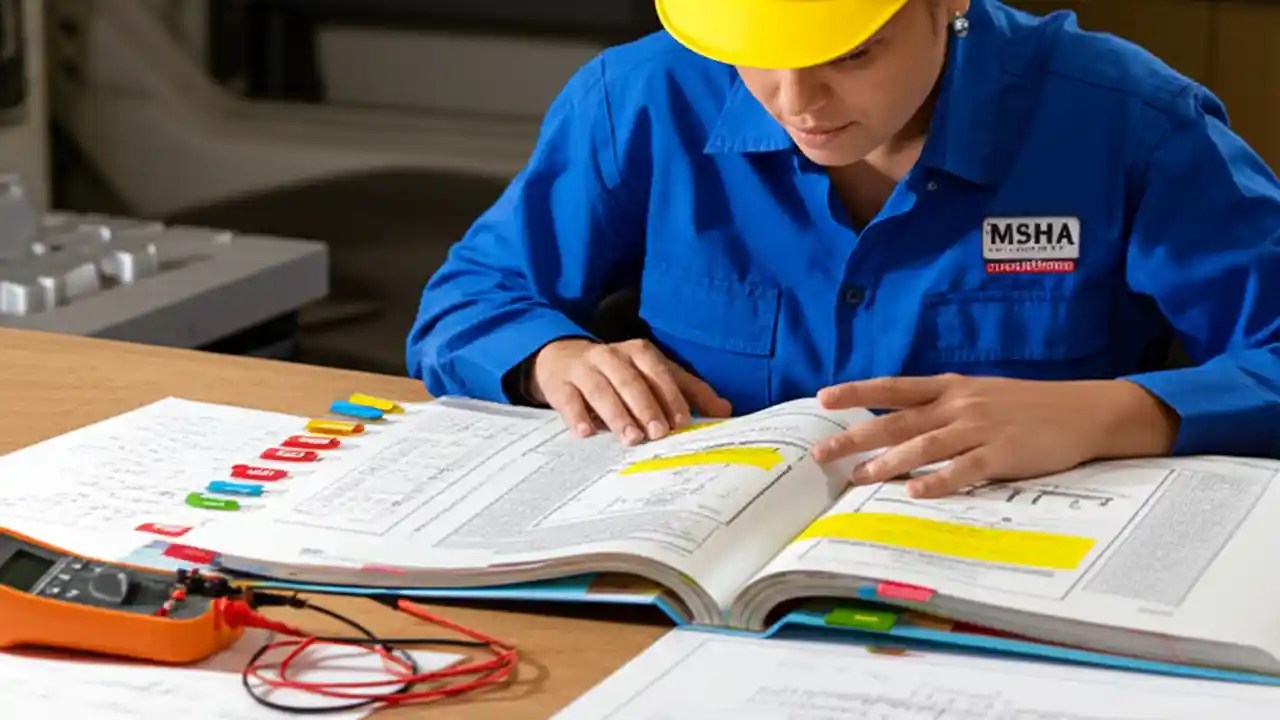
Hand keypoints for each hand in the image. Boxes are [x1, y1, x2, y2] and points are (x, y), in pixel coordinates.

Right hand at [530, 338, 732, 443]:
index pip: (658, 372)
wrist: (562, 358)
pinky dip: (577, 416)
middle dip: (645, 406)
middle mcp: (611, 356)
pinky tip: (585, 433)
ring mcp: (583, 369)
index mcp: (638, 352)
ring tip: (630, 438)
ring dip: (616, 414)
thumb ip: (687, 391)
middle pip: (630, 380)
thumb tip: (725, 410)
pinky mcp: (560, 385)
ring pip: (600, 390)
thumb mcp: (652, 375)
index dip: (670, 396)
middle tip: (657, 433)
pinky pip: (568, 400)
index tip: (681, 422)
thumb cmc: (618, 372)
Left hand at [810, 374, 1178, 497]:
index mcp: (952, 388)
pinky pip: (965, 469)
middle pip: (897, 421)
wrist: (1086, 411)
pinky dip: (938, 482)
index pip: (895, 388)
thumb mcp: (981, 394)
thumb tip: (900, 425)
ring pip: (924, 446)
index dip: (857, 392)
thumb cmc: (1028, 406)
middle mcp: (960, 405)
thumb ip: (942, 407)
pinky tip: (915, 493)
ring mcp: (981, 429)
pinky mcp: (1004, 455)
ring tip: (859, 477)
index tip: (822, 398)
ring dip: (888, 463)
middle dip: (856, 437)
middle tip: (822, 454)